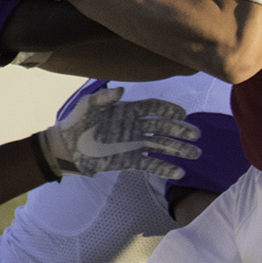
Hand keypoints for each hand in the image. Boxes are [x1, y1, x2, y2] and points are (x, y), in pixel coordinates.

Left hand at [37, 87, 201, 178]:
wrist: (65, 148)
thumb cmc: (75, 123)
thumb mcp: (87, 106)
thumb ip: (104, 97)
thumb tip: (122, 89)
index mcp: (128, 111)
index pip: (154, 108)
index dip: (169, 110)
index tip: (183, 114)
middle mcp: (135, 127)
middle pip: (163, 128)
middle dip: (180, 131)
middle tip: (196, 135)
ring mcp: (134, 144)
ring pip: (162, 146)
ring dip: (179, 150)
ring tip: (195, 153)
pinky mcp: (130, 161)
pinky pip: (151, 164)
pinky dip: (164, 168)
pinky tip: (178, 172)